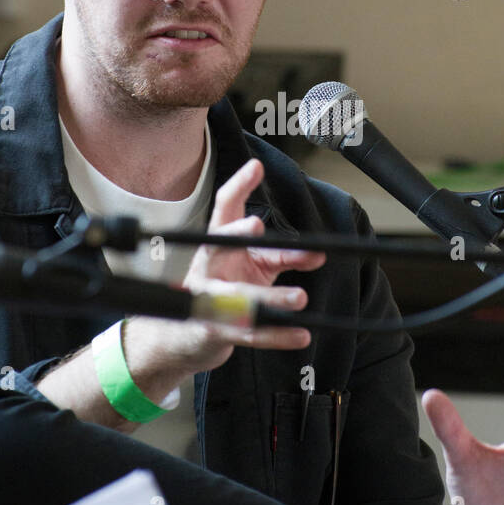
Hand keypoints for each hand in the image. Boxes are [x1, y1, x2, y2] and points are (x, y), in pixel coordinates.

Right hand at [168, 156, 326, 374]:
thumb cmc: (222, 290)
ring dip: (269, 296)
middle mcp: (206, 268)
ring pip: (238, 296)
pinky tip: (302, 335)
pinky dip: (278, 336)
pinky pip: (249, 334)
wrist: (185, 337)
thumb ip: (283, 256)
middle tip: (257, 226)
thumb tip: (318, 252)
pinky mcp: (214, 331)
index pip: (224, 209)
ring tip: (300, 298)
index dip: (238, 187)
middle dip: (235, 235)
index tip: (255, 167)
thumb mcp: (251, 266)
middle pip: (217, 246)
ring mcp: (206, 300)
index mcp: (216, 245)